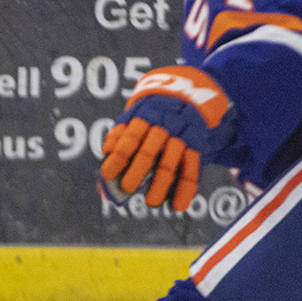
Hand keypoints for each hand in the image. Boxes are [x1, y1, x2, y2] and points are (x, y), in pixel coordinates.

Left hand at [99, 65, 237, 210]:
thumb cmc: (149, 116)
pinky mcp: (197, 146)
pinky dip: (185, 189)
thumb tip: (104, 168)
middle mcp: (163, 126)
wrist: (185, 94)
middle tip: (127, 188)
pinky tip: (177, 205)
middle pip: (150, 150)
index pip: (129, 137)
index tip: (107, 174)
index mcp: (143, 118)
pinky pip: (192, 169)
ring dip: (161, 184)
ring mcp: (182, 136)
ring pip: (171, 162)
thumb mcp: (131, 119)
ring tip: (151, 202)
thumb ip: (116, 141)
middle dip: (137, 170)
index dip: (118, 156)